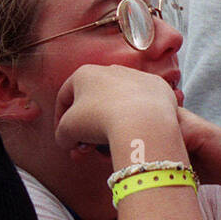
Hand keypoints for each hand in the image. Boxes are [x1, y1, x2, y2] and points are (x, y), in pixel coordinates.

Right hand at [54, 64, 178, 149]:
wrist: (142, 120)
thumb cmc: (99, 120)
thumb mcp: (67, 130)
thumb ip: (62, 134)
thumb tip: (68, 140)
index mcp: (86, 73)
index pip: (66, 97)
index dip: (60, 119)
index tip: (66, 138)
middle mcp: (113, 70)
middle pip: (94, 103)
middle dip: (87, 130)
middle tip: (87, 149)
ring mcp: (139, 77)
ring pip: (118, 106)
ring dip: (110, 128)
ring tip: (109, 149)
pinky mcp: (160, 89)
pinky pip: (142, 108)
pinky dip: (135, 122)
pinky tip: (132, 137)